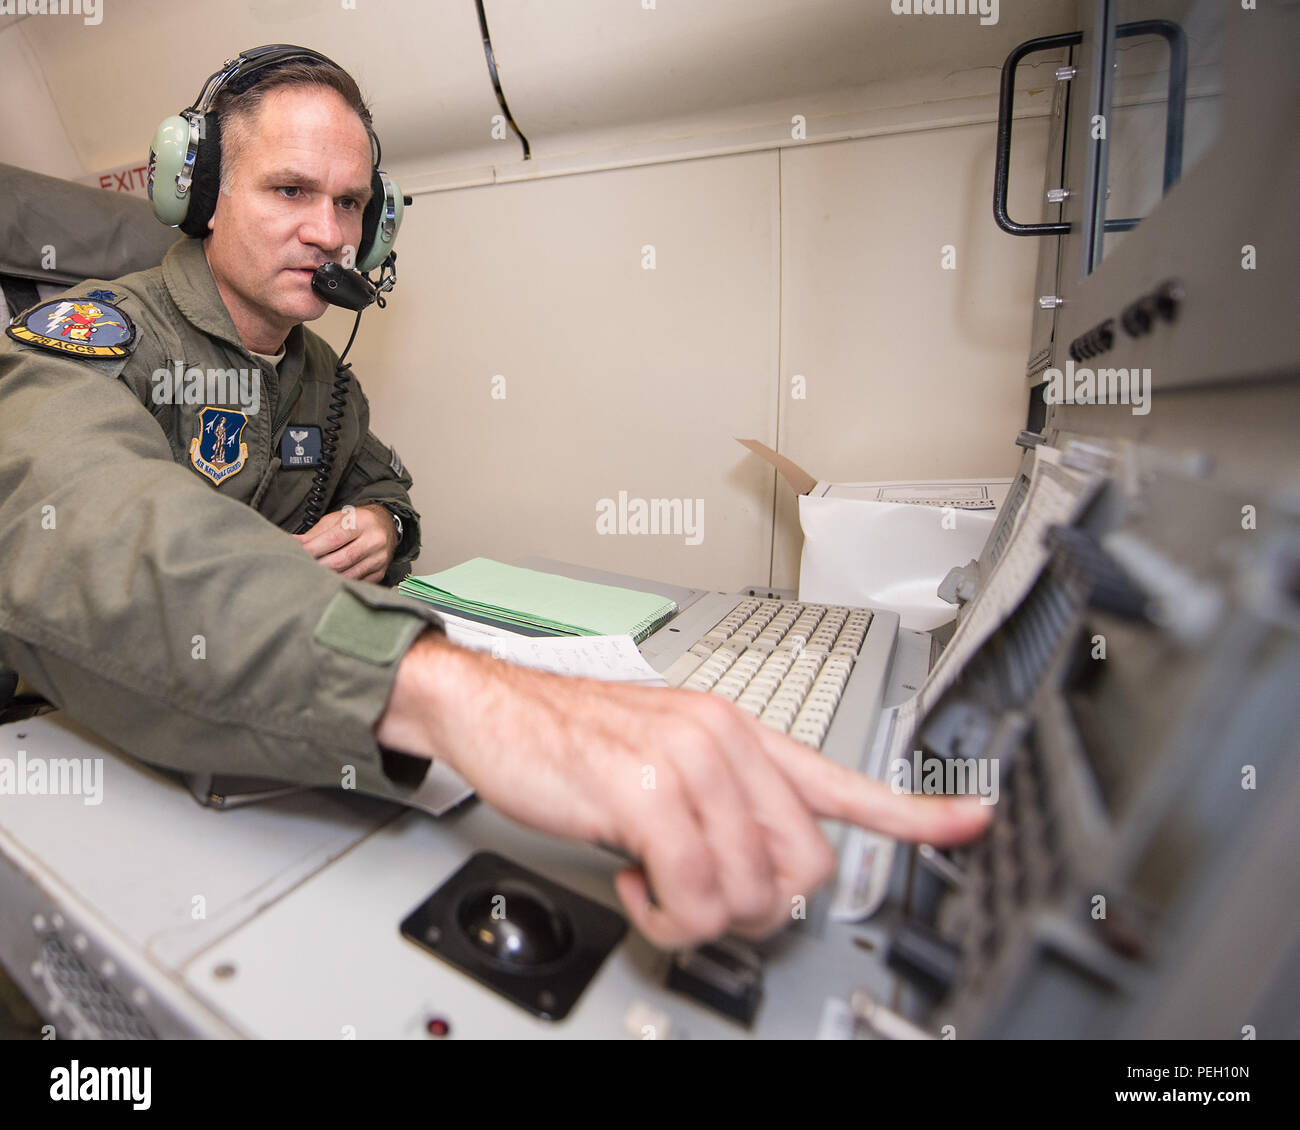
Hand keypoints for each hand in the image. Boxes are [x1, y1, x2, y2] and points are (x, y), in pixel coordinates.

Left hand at [293, 504, 397, 582]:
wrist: (385, 525)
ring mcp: (379, 558)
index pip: (334, 539)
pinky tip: (331, 578)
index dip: (313, 549)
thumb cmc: (357, 521)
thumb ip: (315, 533)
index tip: (298, 553)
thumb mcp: (336, 519)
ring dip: (328, 576)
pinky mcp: (380, 572)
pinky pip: (356, 582)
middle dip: (318, 565)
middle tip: (303, 567)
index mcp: (362, 522)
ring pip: (348, 574)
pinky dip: (341, 581)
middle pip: (340, 560)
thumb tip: (293, 542)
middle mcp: (374, 540)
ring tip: (314, 574)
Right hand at [375, 632, 992, 949]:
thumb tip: (765, 873)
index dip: (914, 811)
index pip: (844, 778)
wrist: (499, 709)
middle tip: (706, 893)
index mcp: (743, 734)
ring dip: (702, 912)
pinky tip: (634, 877)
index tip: (970, 822)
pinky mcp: (644, 790)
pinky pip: (693, 893)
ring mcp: (689, 761)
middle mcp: (728, 741)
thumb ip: (728, 806)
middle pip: (804, 867)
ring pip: (750, 890)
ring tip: (657, 881)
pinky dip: (664, 911)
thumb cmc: (580, 741)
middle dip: (759, 907)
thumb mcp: (668, 760)